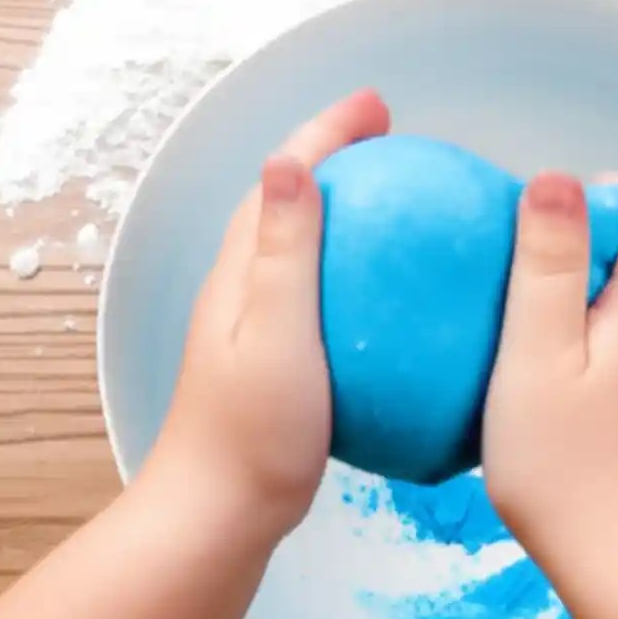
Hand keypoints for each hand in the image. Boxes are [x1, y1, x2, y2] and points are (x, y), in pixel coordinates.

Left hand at [158, 89, 390, 531]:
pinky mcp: (277, 356)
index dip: (325, 132)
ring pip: (300, 239)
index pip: (283, 178)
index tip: (376, 105)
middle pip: (288, 197)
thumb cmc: (251, 433)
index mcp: (241, 271)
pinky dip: (353, 263)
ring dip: (341, 202)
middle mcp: (243, 285)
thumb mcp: (275, 336)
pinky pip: (320, 285)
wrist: (221, 513)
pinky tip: (393, 294)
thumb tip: (289, 162)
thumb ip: (284, 253)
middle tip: (388, 134)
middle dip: (333, 153)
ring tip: (395, 195)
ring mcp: (256, 321)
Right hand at [482, 171, 617, 562]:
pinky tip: (563, 388)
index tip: (570, 205)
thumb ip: (546, 267)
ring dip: (610, 301)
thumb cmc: (569, 466)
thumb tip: (558, 178)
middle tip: (539, 265)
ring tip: (545, 324)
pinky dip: (610, 351)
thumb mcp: (537, 357)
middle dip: (609, 246)